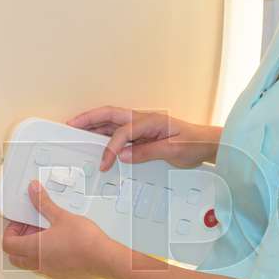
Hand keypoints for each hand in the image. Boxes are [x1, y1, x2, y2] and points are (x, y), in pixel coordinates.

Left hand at [2, 181, 115, 278]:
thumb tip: (33, 191)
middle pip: (15, 257)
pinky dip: (46, 257)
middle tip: (30, 229)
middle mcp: (39, 263)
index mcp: (34, 248)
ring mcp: (50, 271)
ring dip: (32, 250)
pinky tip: (60, 246)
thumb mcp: (61, 216)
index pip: (8, 244)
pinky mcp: (62, 276)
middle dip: (18, 242)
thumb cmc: (84, 241)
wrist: (104, 258)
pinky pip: (46, 268)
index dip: (10, 231)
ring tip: (46, 235)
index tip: (21, 223)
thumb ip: (43, 203)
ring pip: (30, 263)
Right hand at [70, 106, 218, 170]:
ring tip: (77, 131)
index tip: (105, 162)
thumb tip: (123, 155)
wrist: (208, 143)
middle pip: (110, 115)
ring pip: (112, 122)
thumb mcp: (172, 151)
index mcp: (151, 120)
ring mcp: (142, 125)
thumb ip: (146, 152)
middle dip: (88, 118)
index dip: (110, 147)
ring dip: (94, 125)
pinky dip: (105, 134)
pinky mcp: (143, 133)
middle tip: (70, 125)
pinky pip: (120, 131)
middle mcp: (144, 119)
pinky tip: (97, 141)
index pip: (123, 131)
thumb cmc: (194, 143)